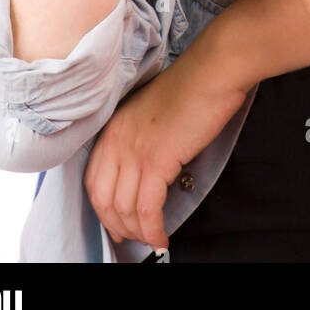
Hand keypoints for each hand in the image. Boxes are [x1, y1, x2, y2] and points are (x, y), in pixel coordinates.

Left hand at [84, 28, 248, 249]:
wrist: (214, 70)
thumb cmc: (194, 86)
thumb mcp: (154, 111)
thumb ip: (142, 136)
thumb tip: (149, 169)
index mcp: (114, 125)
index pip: (95, 179)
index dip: (103, 208)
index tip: (115, 222)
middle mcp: (117, 138)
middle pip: (103, 198)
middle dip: (116, 225)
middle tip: (130, 239)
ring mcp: (135, 149)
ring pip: (124, 208)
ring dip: (138, 231)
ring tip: (152, 239)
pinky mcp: (157, 160)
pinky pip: (147, 209)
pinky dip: (153, 229)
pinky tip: (162, 237)